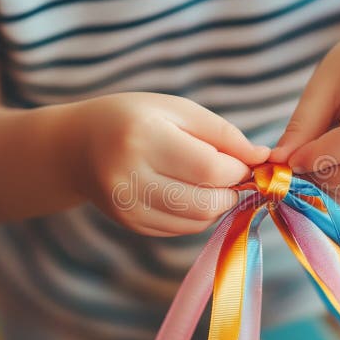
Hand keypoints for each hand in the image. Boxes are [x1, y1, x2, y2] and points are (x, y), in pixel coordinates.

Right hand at [64, 93, 268, 235]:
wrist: (75, 147)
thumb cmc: (134, 118)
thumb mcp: (177, 110)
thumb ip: (223, 134)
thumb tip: (263, 159)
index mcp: (143, 138)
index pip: (209, 168)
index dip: (238, 169)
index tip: (244, 161)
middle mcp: (130, 177)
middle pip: (205, 202)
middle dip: (231, 191)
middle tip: (232, 174)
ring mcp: (128, 207)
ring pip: (197, 221)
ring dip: (217, 204)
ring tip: (209, 180)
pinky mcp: (131, 225)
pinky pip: (181, 229)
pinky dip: (196, 213)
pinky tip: (188, 191)